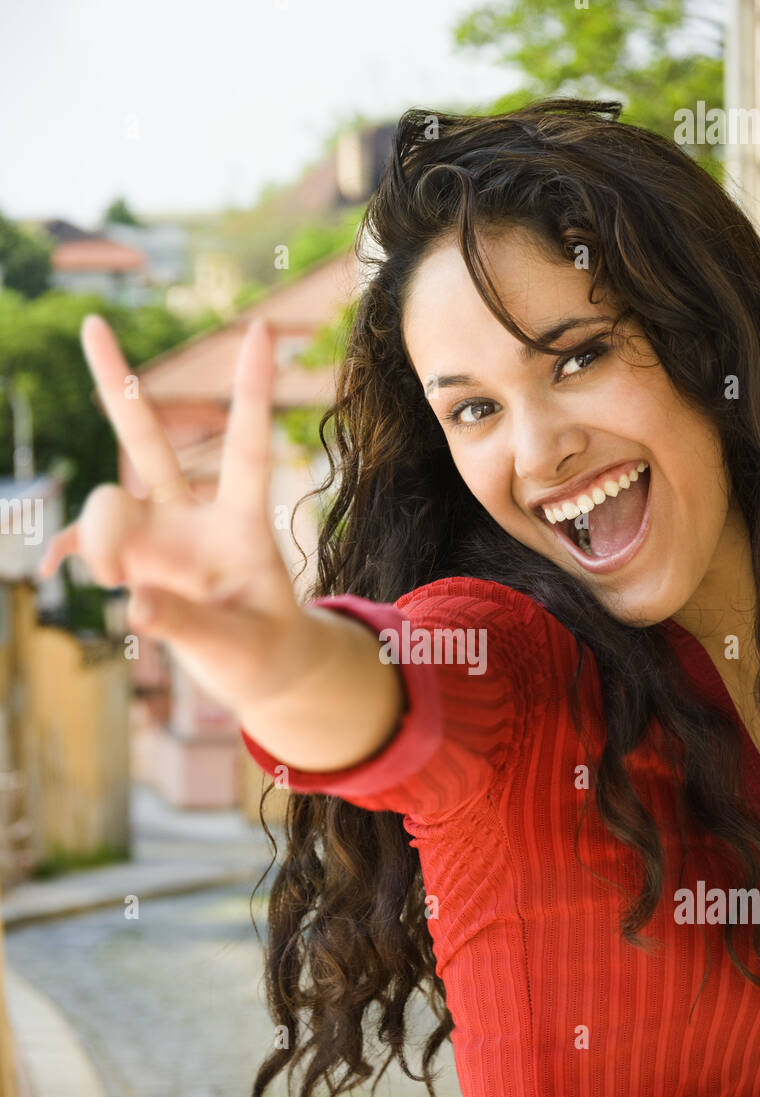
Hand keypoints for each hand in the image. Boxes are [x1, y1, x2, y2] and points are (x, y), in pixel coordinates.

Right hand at [40, 315, 312, 719]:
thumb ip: (186, 623)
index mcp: (242, 525)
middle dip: (119, 385)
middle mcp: (195, 517)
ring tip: (113, 579)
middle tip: (92, 322)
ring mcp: (159, 534)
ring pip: (109, 498)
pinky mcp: (135, 558)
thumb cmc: (260, 650)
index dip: (252, 391)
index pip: (245, 448)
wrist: (257, 667)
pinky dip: (68, 549)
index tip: (262, 327)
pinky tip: (52, 566)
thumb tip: (133, 601)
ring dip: (98, 534)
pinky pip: (87, 541)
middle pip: (149, 444)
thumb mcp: (236, 645)